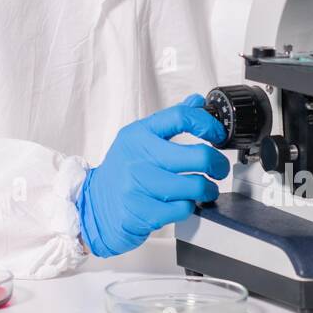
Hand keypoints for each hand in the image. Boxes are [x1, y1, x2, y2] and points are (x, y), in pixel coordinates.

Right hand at [78, 94, 230, 257]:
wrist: (94, 205)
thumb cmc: (122, 171)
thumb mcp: (139, 139)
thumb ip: (169, 121)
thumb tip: (196, 101)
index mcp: (139, 134)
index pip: (180, 117)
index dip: (207, 124)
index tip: (217, 134)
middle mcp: (138, 157)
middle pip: (198, 156)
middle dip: (217, 164)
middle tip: (218, 168)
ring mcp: (140, 186)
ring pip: (195, 186)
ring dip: (207, 189)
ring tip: (203, 189)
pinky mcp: (144, 212)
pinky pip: (183, 208)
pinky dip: (189, 207)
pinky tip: (181, 203)